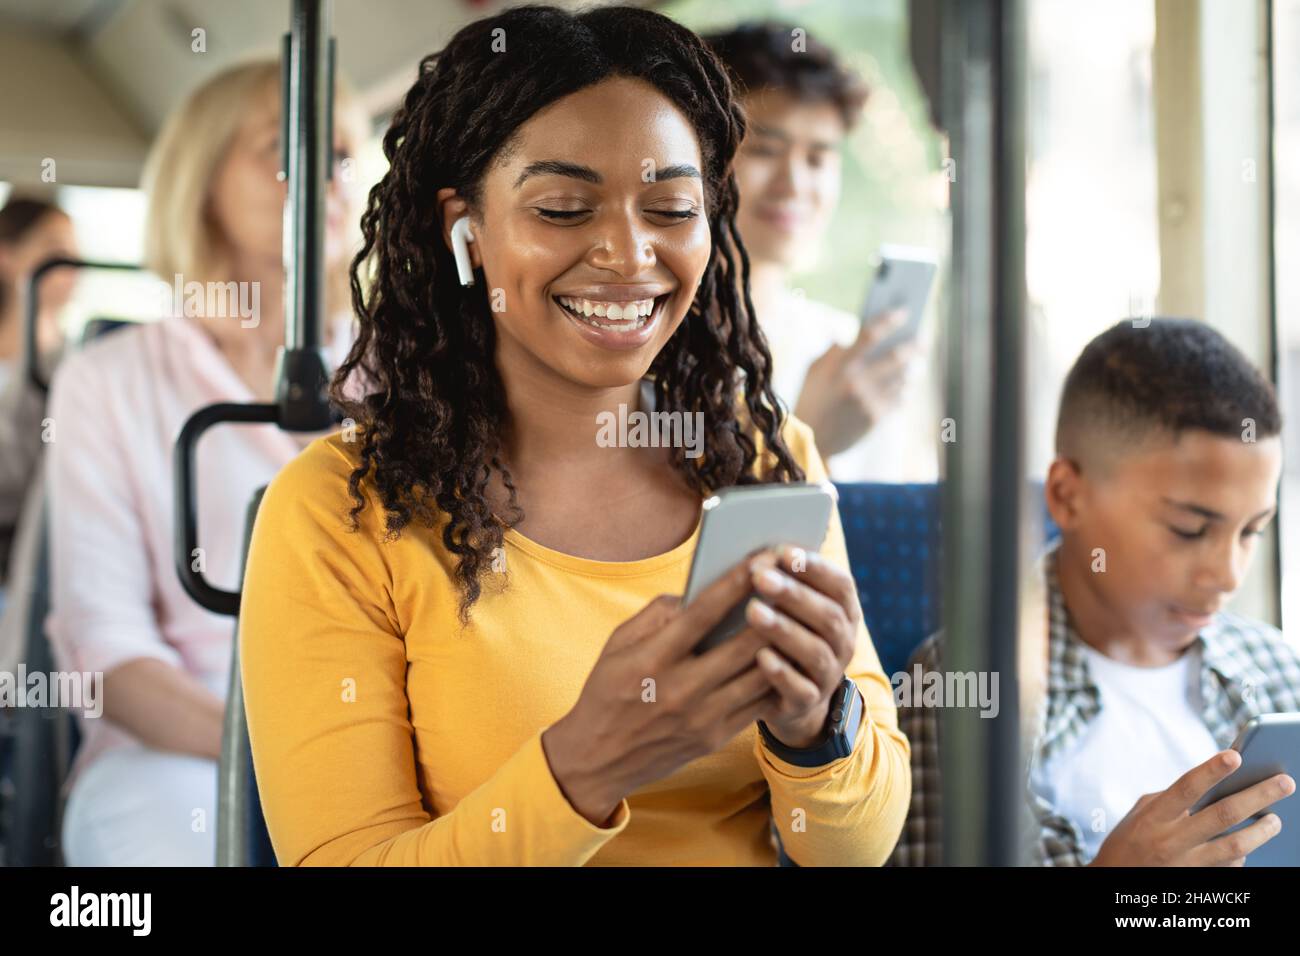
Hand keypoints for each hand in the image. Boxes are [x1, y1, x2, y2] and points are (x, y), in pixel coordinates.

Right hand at [542, 556, 788, 826]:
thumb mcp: (617, 645)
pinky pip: (758, 704)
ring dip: (783, 643)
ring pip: (759, 675)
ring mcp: (702, 717)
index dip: (736, 582)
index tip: (761, 557)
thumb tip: (696, 591)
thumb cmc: (607, 692)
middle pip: (742, 644)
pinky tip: (789, 656)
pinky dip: (776, 678)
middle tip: (795, 582)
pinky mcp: (716, 738)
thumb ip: (656, 614)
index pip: (703, 613)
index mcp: (652, 659)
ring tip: (800, 616)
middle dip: (773, 609)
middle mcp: (680, 688)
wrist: (598, 761)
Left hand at [741, 545, 859, 747]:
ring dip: (784, 629)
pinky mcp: (807, 703)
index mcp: (844, 612)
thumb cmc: (785, 636)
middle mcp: (843, 643)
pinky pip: (799, 689)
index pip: (841, 585)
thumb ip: (785, 583)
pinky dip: (781, 672)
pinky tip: (760, 656)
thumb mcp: (792, 610)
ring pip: (815, 652)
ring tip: (752, 611)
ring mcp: (828, 675)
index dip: (816, 568)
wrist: (792, 698)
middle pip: (828, 616)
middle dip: (794, 594)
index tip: (784, 551)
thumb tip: (758, 551)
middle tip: (761, 576)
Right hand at [793, 309, 919, 457]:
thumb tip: (849, 332)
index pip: (868, 334)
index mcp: (837, 365)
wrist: (810, 440)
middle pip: (894, 356)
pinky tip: (906, 384)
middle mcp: (854, 381)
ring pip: (902, 378)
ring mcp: (867, 400)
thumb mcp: (814, 371)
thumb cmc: (812, 400)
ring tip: (918, 361)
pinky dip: (905, 389)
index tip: (903, 312)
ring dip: (912, 368)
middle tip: (923, 338)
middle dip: (913, 345)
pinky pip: (900, 398)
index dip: (888, 320)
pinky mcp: (875, 417)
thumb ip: (834, 350)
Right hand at [1089, 750, 1294, 865]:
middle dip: (1258, 796)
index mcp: (1154, 816)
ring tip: (1276, 820)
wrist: (1115, 881)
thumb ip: (1171, 799)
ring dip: (1262, 831)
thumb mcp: (1140, 814)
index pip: (1187, 788)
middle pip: (1223, 815)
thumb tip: (1209, 786)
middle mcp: (1171, 839)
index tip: (1236, 756)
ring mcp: (1186, 864)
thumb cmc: (1128, 841)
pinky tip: (1251, 845)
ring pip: (1236, 846)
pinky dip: (1243, 855)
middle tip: (1285, 783)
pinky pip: (1230, 867)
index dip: (1211, 770)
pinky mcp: (1197, 880)